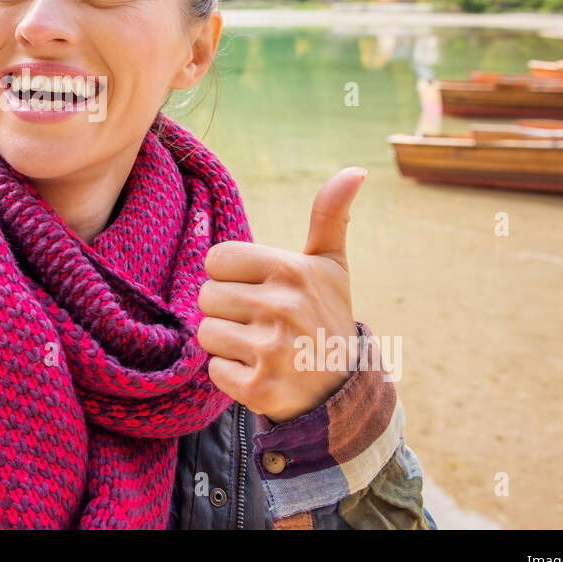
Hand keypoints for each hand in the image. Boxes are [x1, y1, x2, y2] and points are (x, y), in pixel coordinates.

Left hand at [197, 167, 365, 423]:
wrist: (342, 391)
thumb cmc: (325, 316)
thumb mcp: (331, 266)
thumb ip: (330, 216)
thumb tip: (356, 170)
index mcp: (292, 270)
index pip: (216, 259)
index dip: (233, 276)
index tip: (260, 290)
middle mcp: (283, 307)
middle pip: (207, 296)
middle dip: (229, 311)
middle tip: (263, 323)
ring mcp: (271, 350)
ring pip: (206, 332)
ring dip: (227, 343)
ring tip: (261, 347)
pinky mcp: (259, 388)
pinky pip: (214, 369)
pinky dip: (232, 375)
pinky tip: (261, 372)